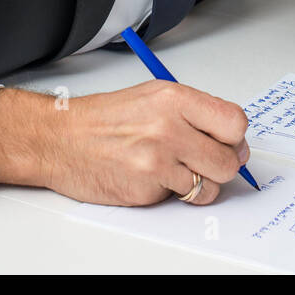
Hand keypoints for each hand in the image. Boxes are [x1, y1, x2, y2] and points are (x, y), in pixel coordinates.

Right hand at [48, 80, 251, 205]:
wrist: (60, 139)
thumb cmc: (102, 119)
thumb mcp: (151, 96)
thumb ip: (192, 112)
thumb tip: (228, 135)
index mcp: (174, 98)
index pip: (234, 122)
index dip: (234, 137)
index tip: (227, 141)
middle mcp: (170, 127)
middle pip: (230, 159)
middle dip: (223, 164)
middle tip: (207, 161)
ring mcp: (158, 160)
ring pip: (211, 185)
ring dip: (200, 183)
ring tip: (179, 171)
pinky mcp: (148, 187)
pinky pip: (182, 197)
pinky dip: (174, 192)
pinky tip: (155, 178)